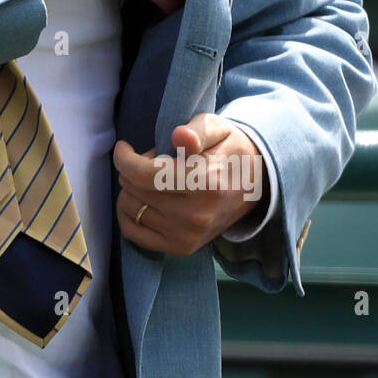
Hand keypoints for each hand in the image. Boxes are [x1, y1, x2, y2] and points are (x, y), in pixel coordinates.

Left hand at [114, 113, 268, 254]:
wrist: (253, 184)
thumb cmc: (227, 150)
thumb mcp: (217, 129)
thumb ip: (197, 130)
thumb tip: (180, 136)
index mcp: (207, 183)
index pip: (145, 175)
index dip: (125, 159)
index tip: (124, 147)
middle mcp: (197, 215)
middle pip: (134, 189)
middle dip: (134, 169)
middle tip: (155, 162)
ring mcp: (188, 236)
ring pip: (130, 207)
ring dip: (132, 189)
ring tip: (156, 181)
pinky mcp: (181, 248)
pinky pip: (132, 231)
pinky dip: (128, 212)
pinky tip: (142, 199)